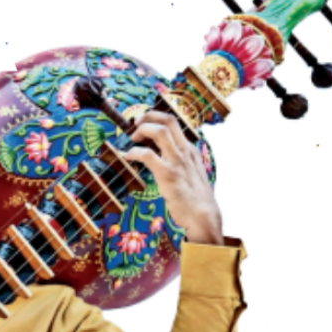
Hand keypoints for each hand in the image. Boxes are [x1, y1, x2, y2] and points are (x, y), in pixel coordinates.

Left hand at [123, 111, 224, 244]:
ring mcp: (177, 161)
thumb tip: (166, 162)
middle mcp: (185, 151)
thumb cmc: (197, 200)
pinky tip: (128, 156)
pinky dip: (134, 152)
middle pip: (168, 120)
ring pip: (159, 131)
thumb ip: (182, 164)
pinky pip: (147, 155)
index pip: (174, 124)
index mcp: (190, 150)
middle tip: (136, 124)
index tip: (145, 124)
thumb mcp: (193, 174)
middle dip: (149, 116)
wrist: (203, 215)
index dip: (156, 118)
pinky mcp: (168, 174)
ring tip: (132, 139)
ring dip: (142, 130)